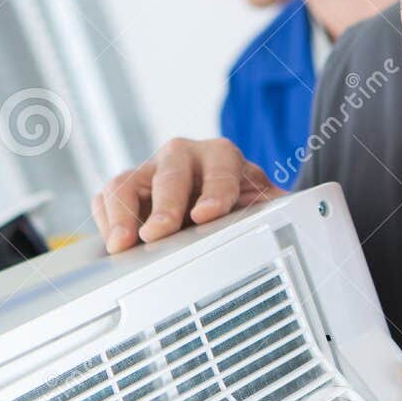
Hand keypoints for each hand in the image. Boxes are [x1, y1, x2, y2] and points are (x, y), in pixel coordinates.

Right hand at [93, 138, 283, 252]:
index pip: (220, 170)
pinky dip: (106, 219)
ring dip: (123, 213)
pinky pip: (106, 197)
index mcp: (222, 157)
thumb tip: (295, 218)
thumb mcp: (260, 202)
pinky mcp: (126, 190)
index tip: (208, 214)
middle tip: (158, 233)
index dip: (215, 192)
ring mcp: (150, 171)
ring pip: (128, 181)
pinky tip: (111, 242)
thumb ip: (275, 209)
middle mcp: (183, 157)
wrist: (216, 201)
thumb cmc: (238, 202)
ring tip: (123, 243)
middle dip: (164, 205)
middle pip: (170, 174)